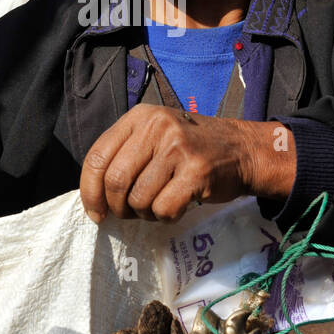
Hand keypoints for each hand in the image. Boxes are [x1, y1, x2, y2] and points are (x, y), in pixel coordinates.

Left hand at [80, 106, 295, 224]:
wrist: (243, 149)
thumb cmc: (191, 149)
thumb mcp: (155, 136)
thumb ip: (125, 155)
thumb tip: (93, 195)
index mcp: (139, 117)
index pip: (97, 156)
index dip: (90, 191)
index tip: (95, 212)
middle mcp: (156, 127)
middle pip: (115, 180)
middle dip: (117, 207)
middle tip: (128, 213)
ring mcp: (178, 148)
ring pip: (139, 199)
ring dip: (144, 213)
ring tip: (159, 204)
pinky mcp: (196, 172)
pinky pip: (164, 209)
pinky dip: (165, 217)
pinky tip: (177, 205)